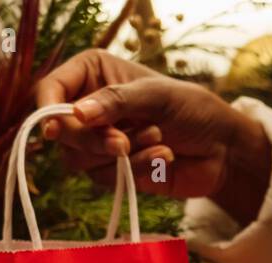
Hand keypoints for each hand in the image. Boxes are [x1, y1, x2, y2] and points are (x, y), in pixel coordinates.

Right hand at [35, 50, 271, 223]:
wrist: (223, 148)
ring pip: (79, 160)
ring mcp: (99, 142)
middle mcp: (88, 108)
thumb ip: (115, 101)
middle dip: (92, 141)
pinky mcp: (114, 172)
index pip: (49, 91)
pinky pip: (107, 178)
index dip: (48, 111)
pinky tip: (165, 157)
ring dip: (121, 154)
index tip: (57, 129)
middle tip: (123, 143)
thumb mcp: (156, 96)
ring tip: (158, 139)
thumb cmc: (193, 109)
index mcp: (91, 74)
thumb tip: (75, 114)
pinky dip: (136, 168)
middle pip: (60, 132)